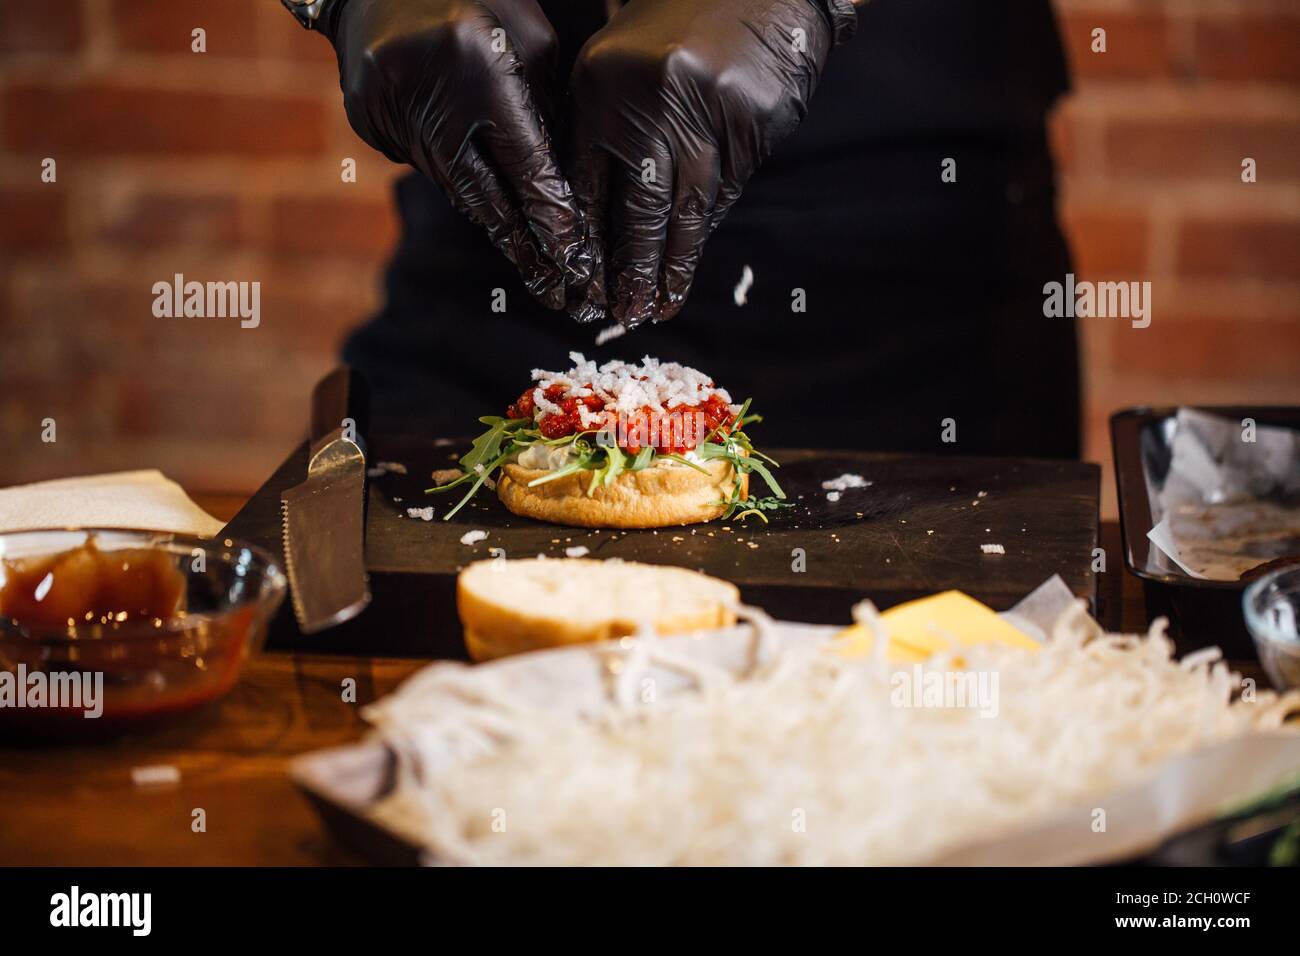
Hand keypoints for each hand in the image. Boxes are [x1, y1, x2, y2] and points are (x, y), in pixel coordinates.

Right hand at [330, 0, 593, 308]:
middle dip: (526, 250)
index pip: (525, 162)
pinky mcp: (367, 118)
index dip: (553, 218)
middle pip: (485, 195)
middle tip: (558, 295)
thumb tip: (562, 185)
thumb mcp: (529, 37)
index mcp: (478, 63)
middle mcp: (428, 94)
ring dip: (498, 230)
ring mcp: (388, 109)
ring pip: (455, 188)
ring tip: (537, 272)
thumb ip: (546, 108)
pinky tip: (491, 213)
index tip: (578, 261)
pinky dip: (459, 185)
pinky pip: (425, 164)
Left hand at [567, 0, 856, 325]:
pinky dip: (709, 223)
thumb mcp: (617, 60)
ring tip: (663, 304)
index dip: (590, 241)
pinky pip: (728, 189)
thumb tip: (593, 217)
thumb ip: (601, 126)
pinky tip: (695, 251)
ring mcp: (710, 112)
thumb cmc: (674, 20)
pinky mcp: (754, 123)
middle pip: (641, 208)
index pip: (591, 183)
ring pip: (689, 208)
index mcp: (604, 84)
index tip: (586, 282)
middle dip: (633, 270)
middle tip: (626, 314)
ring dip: (676, 263)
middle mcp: (654, 100)